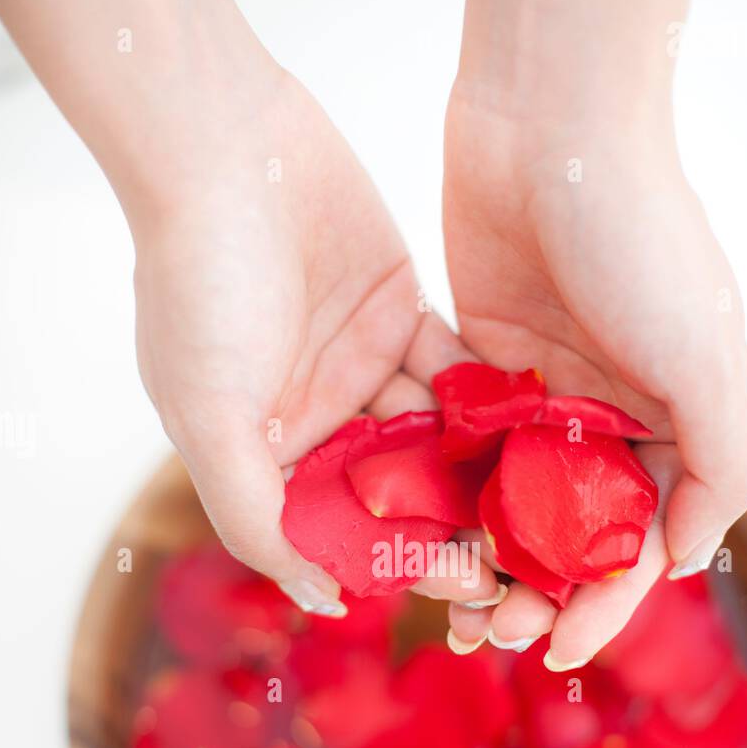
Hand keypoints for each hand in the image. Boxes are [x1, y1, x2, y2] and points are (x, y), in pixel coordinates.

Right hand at [131, 70, 500, 613]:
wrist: (223, 150)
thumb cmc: (198, 286)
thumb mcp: (209, 416)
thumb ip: (255, 515)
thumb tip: (319, 598)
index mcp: (270, 458)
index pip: (347, 532)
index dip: (407, 566)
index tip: (472, 589)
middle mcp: (319, 424)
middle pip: (401, 494)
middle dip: (460, 527)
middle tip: (528, 555)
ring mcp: (363, 371)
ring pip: (435, 437)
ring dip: (485, 468)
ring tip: (549, 500)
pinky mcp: (402, 315)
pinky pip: (454, 370)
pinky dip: (491, 398)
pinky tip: (544, 427)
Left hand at [442, 90, 746, 665]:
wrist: (552, 121)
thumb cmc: (642, 238)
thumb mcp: (706, 359)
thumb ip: (718, 466)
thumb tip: (689, 559)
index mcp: (671, 426)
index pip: (637, 540)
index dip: (602, 602)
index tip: (558, 650)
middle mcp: (607, 417)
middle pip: (566, 533)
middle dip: (534, 590)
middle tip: (489, 631)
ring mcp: (540, 393)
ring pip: (508, 501)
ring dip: (484, 557)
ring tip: (447, 603)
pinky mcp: (476, 363)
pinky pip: (461, 448)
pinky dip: (444, 494)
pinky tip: (413, 534)